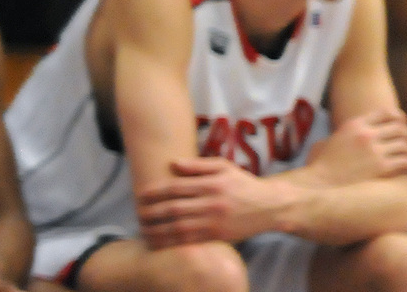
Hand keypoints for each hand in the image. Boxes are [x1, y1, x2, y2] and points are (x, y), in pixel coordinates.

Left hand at [136, 157, 295, 247]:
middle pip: (173, 208)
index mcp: (212, 183)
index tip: (140, 194)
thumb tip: (173, 164)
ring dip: (156, 229)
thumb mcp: (225, 168)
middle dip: (151, 212)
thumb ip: (199, 165)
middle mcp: (212, 202)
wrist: (269, 206)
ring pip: (177, 227)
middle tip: (137, 213)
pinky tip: (158, 241)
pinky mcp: (216, 235)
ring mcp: (214, 221)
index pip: (176, 187)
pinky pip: (188, 241)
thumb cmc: (244, 184)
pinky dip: (170, 242)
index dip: (155, 192)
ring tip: (143, 228)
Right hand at [303, 108, 406, 185]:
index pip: (386, 113)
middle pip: (399, 127)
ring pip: (405, 144)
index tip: (403, 121)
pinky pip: (404, 161)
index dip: (399, 116)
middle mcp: (368, 134)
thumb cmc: (324, 163)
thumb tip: (368, 127)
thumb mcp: (337, 137)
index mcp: (357, 124)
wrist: (320, 183)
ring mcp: (375, 151)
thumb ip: (353, 130)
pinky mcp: (381, 167)